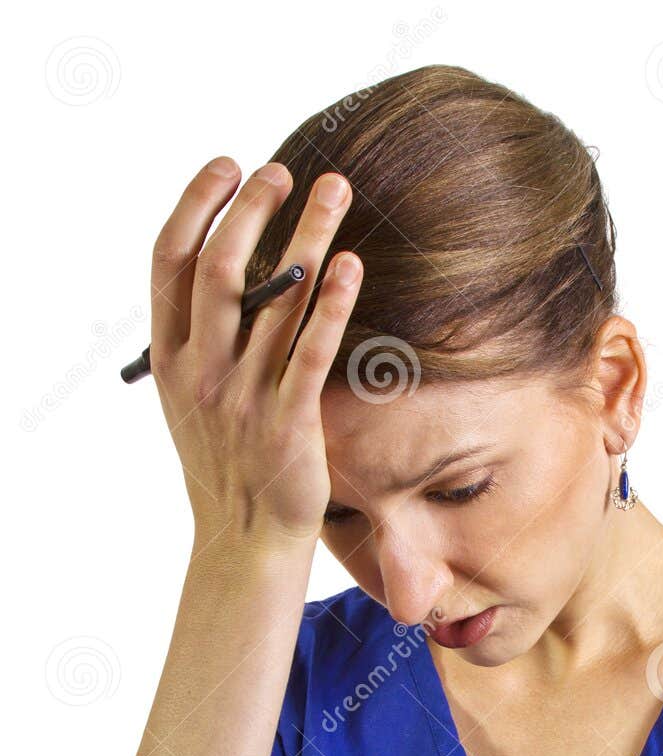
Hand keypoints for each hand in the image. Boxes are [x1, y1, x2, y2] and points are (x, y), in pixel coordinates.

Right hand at [148, 156, 362, 549]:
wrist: (246, 542)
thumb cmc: (229, 465)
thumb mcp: (193, 401)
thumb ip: (202, 341)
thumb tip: (228, 271)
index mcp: (172, 360)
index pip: (170, 261)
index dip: (197, 205)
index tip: (228, 165)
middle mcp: (203, 372)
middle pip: (220, 268)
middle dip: (253, 208)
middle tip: (284, 170)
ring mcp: (244, 398)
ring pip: (273, 300)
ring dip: (306, 236)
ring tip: (336, 190)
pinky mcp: (290, 424)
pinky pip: (311, 352)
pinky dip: (332, 304)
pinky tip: (351, 266)